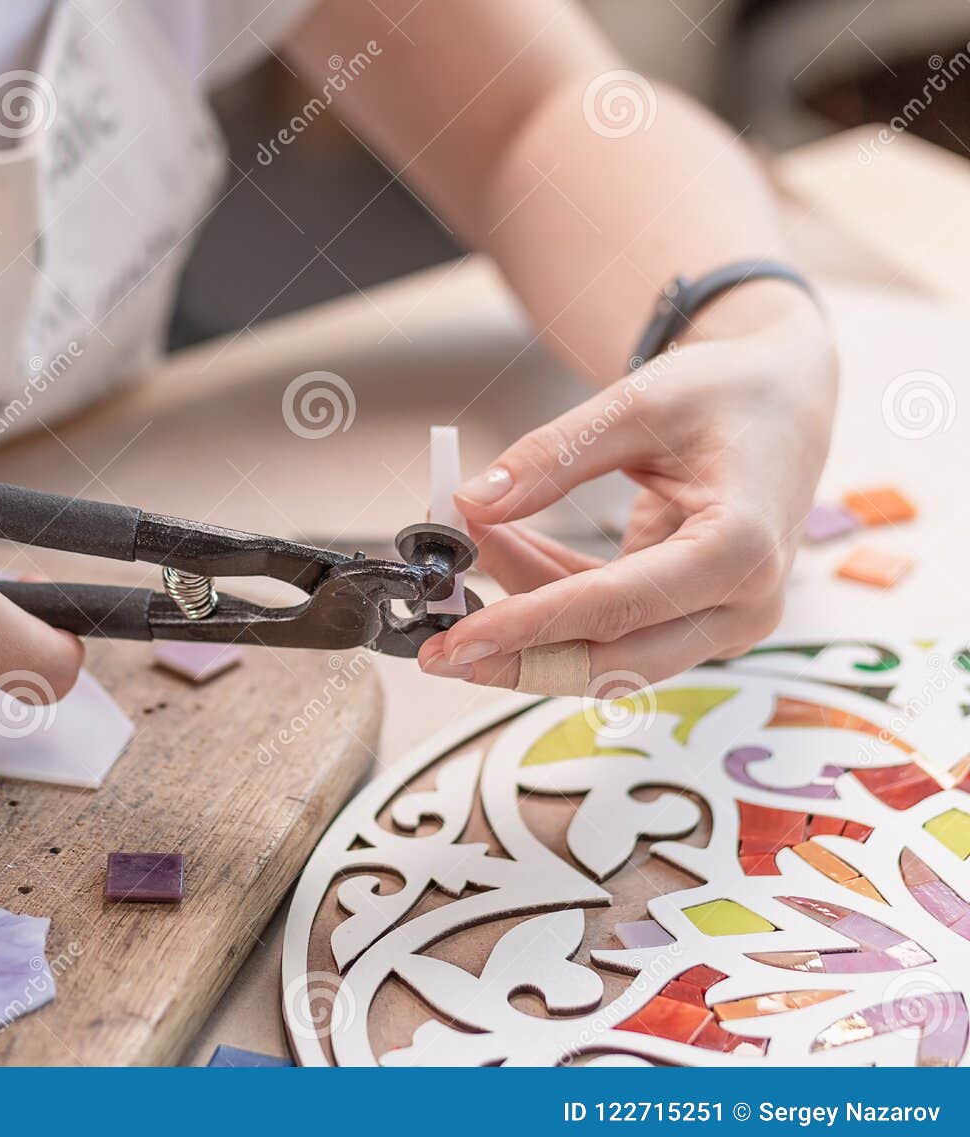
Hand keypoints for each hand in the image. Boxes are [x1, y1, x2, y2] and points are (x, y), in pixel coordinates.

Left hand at [419, 292, 835, 693]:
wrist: (785, 397)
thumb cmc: (728, 393)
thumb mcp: (636, 404)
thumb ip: (550, 456)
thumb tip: (471, 503)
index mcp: (740, 549)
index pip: (616, 607)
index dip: (531, 627)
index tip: (460, 639)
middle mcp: (741, 602)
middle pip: (612, 658)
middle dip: (518, 656)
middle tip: (436, 650)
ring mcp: (722, 618)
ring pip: (604, 650)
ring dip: (527, 615)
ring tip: (469, 551)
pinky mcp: (695, 616)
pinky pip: (608, 624)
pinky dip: (550, 595)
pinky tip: (504, 548)